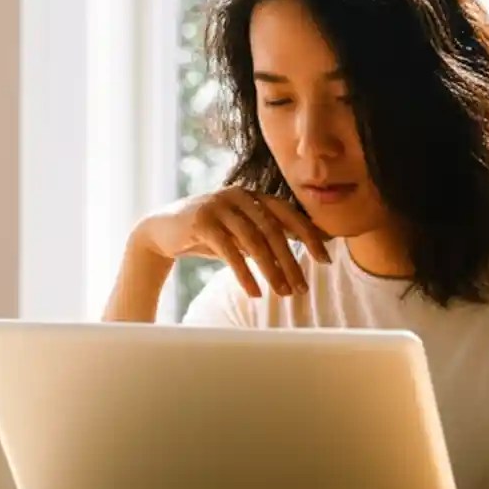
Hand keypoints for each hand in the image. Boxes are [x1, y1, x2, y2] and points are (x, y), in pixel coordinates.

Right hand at [136, 187, 330, 297]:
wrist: (162, 231)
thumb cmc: (210, 234)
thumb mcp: (242, 232)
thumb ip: (269, 234)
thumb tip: (310, 245)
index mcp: (254, 195)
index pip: (289, 215)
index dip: (310, 237)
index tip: (325, 261)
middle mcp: (240, 195)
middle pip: (274, 230)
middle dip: (291, 261)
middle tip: (302, 288)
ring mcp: (220, 205)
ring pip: (254, 241)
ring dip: (271, 271)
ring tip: (282, 293)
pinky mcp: (202, 221)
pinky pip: (230, 251)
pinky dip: (244, 274)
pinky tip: (254, 292)